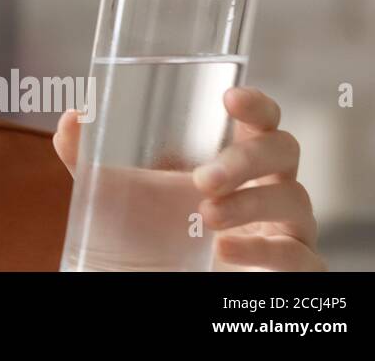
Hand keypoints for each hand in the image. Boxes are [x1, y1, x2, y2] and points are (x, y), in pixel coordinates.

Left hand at [53, 86, 326, 270]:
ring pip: (294, 199)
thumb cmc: (140, 226)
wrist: (145, 277)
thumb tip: (74, 116)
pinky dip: (266, 250)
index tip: (230, 98)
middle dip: (246, 160)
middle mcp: (266, 183)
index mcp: (231, 154)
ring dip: (250, 205)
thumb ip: (84, 152)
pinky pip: (301, 254)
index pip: (261, 119)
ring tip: (206, 218)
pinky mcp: (292, 265)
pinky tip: (226, 250)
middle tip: (202, 180)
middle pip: (283, 150)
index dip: (256, 104)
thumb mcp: (107, 187)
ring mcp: (284, 225)